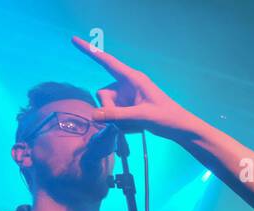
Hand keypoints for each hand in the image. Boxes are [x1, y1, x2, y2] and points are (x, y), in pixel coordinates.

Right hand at [71, 37, 191, 137]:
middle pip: (103, 94)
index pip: (106, 61)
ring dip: (117, 119)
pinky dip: (121, 123)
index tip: (73, 39)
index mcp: (132, 78)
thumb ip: (117, 115)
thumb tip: (93, 115)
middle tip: (127, 121)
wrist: (180, 128)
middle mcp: (127, 85)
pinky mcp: (128, 107)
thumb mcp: (141, 116)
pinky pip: (114, 115)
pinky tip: (136, 128)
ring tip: (136, 126)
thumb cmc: (166, 117)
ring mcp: (127, 97)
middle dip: (109, 110)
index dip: (89, 51)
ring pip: (107, 107)